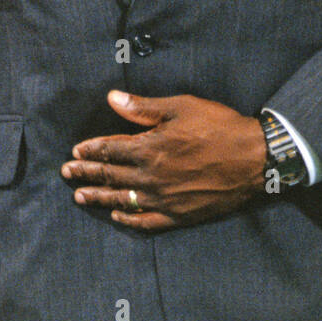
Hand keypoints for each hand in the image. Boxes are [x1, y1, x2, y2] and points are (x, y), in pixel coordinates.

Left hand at [61, 90, 266, 231]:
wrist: (254, 159)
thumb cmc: (218, 127)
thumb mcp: (180, 107)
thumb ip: (143, 107)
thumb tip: (111, 98)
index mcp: (149, 148)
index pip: (110, 150)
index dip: (91, 150)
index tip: (76, 151)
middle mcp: (151, 177)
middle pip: (111, 175)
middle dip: (86, 173)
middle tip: (67, 173)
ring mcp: (164, 199)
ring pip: (123, 199)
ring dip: (99, 197)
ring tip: (80, 197)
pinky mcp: (179, 215)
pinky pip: (147, 222)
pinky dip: (129, 220)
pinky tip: (117, 217)